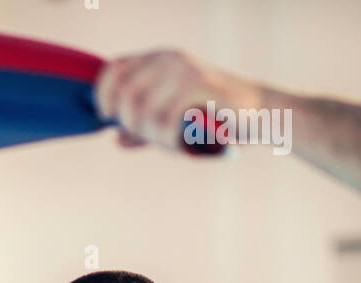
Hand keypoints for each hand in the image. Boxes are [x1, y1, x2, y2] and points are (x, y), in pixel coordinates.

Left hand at [94, 49, 262, 151]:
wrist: (257, 113)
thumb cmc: (211, 118)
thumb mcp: (171, 122)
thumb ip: (144, 129)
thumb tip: (117, 140)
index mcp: (157, 60)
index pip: (112, 71)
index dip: (103, 97)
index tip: (111, 118)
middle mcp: (167, 59)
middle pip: (124, 96)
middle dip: (132, 125)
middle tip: (153, 139)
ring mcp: (184, 70)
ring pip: (142, 111)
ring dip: (153, 137)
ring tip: (172, 144)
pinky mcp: (199, 85)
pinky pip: (164, 120)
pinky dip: (168, 140)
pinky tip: (182, 145)